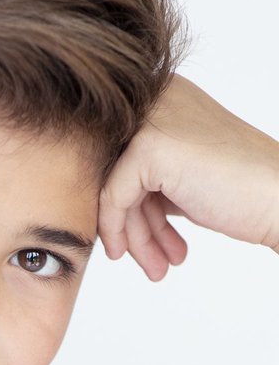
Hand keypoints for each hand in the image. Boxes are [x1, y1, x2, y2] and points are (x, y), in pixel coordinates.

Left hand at [97, 74, 278, 280]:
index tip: (141, 242)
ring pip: (114, 186)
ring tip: (155, 267)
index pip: (124, 154)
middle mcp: (158, 97)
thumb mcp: (181, 177)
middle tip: (153, 261)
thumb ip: (147, 178)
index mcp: (167, 96)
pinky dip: (118, 229)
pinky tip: (135, 255)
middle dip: (133, 223)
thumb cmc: (240, 191)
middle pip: (118, 169)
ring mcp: (152, 119)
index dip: (132, 204)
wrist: (278, 199)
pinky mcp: (149, 146)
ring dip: (134, 235)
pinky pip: (113, 196)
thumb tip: (104, 203)